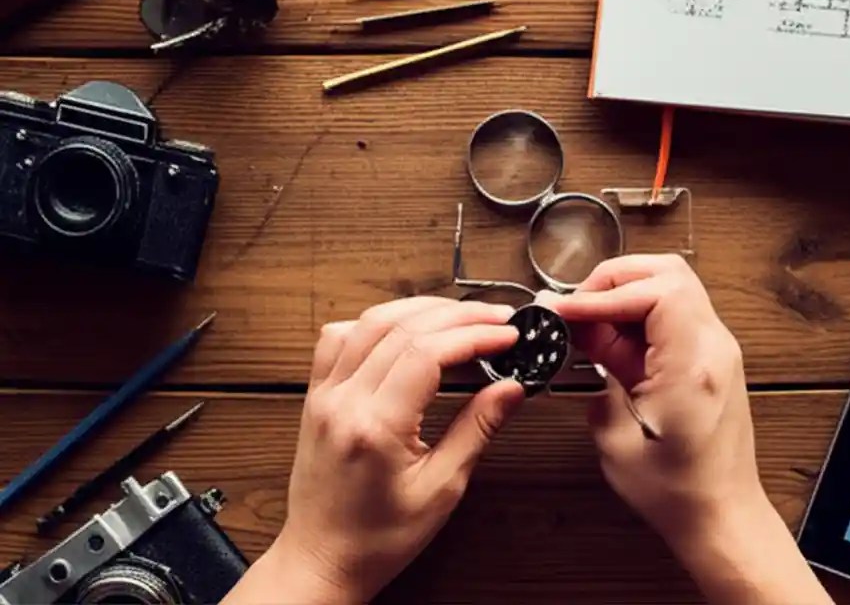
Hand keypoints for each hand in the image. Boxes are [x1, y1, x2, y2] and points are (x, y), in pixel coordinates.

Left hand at [224, 298, 524, 604]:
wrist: (323, 560)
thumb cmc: (376, 539)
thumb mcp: (441, 488)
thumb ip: (477, 429)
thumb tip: (512, 388)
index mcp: (374, 427)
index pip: (427, 352)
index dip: (473, 334)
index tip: (506, 334)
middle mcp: (342, 403)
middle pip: (401, 327)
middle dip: (458, 315)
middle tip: (496, 319)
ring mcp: (323, 396)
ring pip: (369, 322)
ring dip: (420, 309)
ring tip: (461, 314)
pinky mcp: (316, 397)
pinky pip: (339, 338)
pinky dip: (376, 322)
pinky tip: (404, 327)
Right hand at [538, 255, 756, 540]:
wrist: (722, 516)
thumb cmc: (678, 492)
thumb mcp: (618, 438)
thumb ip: (601, 374)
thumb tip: (581, 331)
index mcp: (694, 365)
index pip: (654, 290)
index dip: (603, 292)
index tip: (567, 310)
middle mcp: (714, 347)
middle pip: (667, 272)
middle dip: (613, 280)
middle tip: (576, 307)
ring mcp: (718, 349)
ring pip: (673, 285)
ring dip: (626, 294)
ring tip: (589, 325)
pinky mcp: (712, 358)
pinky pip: (676, 313)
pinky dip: (640, 314)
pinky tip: (611, 341)